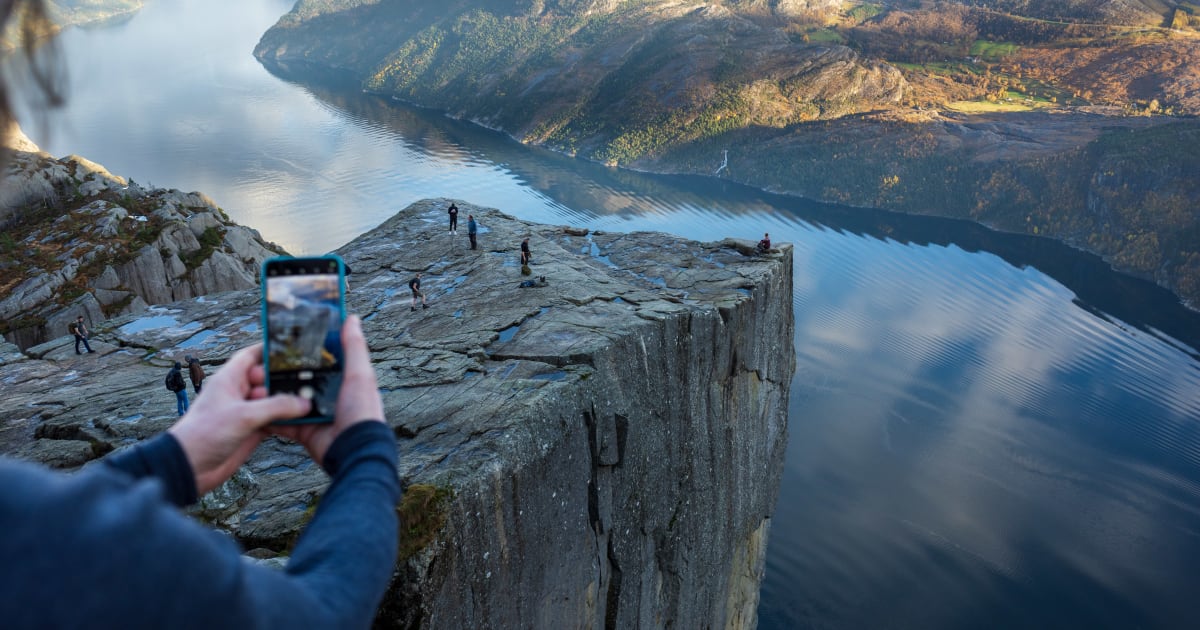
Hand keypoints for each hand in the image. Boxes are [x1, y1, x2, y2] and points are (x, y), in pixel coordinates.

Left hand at [168, 344, 309, 494]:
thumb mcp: (244, 415)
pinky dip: (287, 418)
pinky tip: (302, 417)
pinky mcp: (252, 430)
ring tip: (311, 397)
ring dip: (289, 400)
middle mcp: (238, 393)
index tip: (292, 348)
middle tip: (309, 377)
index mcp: (229, 380)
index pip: (251, 356)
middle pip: (267, 379)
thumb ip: (276, 407)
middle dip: (286, 378)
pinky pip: (274, 419)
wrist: (191, 468)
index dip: (269, 350)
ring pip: (273, 400)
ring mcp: (246, 412)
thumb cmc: (204, 434)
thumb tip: (303, 402)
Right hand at [268, 315, 384, 466]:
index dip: (305, 349)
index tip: (285, 338)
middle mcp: (328, 394)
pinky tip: (255, 406)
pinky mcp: (303, 430)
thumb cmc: (362, 412)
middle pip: (300, 378)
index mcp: (343, 379)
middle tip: (261, 363)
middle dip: (281, 372)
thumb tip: (352, 318)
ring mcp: (314, 413)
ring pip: (287, 398)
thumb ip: (353, 347)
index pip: (321, 359)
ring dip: (271, 393)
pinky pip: (282, 420)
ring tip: (253, 382)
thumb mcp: (360, 375)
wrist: (352, 452)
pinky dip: (269, 415)